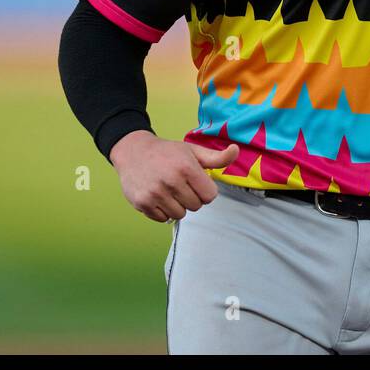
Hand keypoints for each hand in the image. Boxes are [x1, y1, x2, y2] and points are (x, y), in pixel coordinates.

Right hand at [109, 131, 239, 222]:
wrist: (133, 151)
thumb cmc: (168, 152)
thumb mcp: (193, 151)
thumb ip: (216, 157)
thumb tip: (236, 150)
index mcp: (186, 167)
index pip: (210, 196)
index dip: (205, 190)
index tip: (196, 182)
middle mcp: (171, 181)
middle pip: (196, 206)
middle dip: (192, 197)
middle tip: (181, 184)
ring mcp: (155, 193)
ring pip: (180, 214)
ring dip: (178, 205)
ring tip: (169, 190)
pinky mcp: (143, 203)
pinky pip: (163, 219)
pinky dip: (163, 211)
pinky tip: (158, 195)